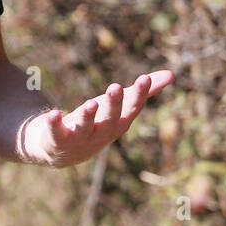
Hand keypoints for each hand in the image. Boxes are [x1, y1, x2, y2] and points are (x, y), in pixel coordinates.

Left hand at [18, 69, 173, 166]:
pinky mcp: (56, 140)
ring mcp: (79, 139)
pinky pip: (56, 133)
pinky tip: (54, 114)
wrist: (62, 150)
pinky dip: (54, 124)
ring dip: (88, 116)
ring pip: (85, 128)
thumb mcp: (118, 107)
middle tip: (115, 87)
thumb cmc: (95, 123)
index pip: (131, 109)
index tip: (143, 78)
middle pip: (110, 120)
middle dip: (113, 105)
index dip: (139, 95)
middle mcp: (101, 133)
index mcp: (118, 124)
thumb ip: (141, 93)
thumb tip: (171, 74)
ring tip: (90, 103)